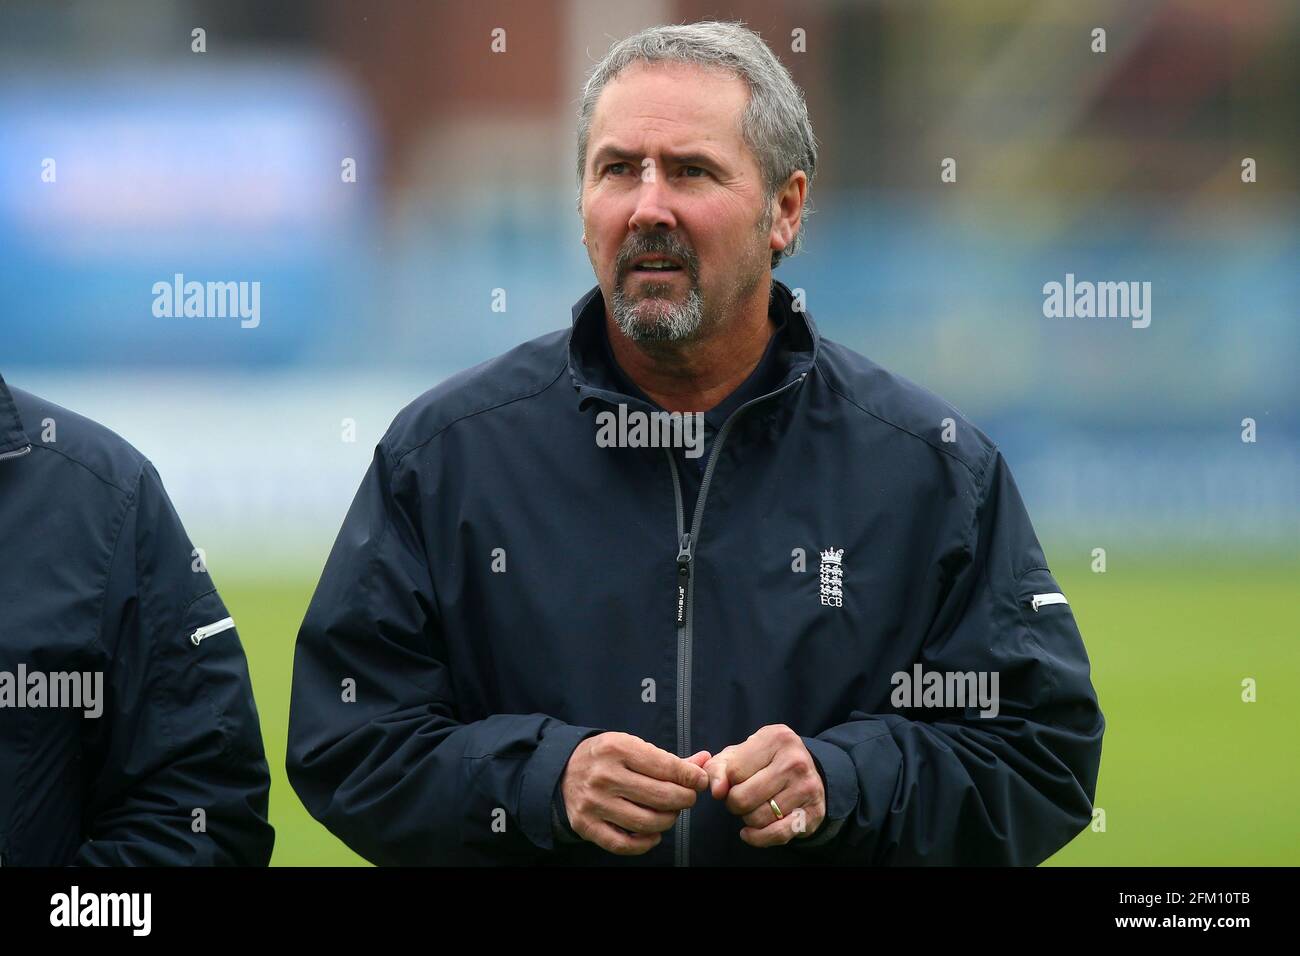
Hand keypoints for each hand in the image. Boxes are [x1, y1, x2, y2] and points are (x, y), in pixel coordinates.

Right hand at [561, 732, 709, 854]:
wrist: (562, 770)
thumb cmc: (606, 757)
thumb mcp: (633, 746)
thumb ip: (669, 758)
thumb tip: (705, 761)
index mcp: (618, 748)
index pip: (666, 767)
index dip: (691, 777)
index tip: (701, 781)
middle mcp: (604, 776)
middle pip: (661, 797)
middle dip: (685, 799)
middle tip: (688, 798)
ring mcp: (594, 803)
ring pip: (647, 822)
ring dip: (669, 820)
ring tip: (671, 813)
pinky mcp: (586, 826)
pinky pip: (625, 844)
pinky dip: (646, 843)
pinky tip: (653, 834)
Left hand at [703, 724, 826, 846]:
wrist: (805, 772)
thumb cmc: (763, 762)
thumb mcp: (738, 754)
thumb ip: (717, 768)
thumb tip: (717, 791)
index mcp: (776, 738)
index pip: (734, 772)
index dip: (727, 782)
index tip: (734, 781)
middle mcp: (795, 760)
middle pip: (743, 797)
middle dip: (734, 803)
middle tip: (740, 798)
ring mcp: (807, 787)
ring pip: (758, 818)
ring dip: (748, 819)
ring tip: (753, 807)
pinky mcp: (813, 813)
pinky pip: (777, 835)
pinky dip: (758, 838)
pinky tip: (750, 832)